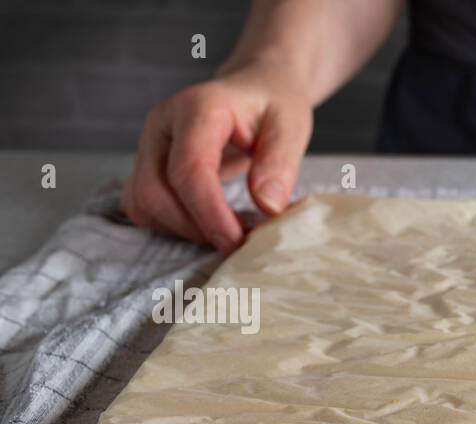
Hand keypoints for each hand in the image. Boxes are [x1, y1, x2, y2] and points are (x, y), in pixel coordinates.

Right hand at [121, 66, 311, 252]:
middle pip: (155, 191)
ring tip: (227, 230)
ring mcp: (149, 143)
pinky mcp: (147, 162)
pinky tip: (207, 224)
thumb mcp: (291, 125)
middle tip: (238, 240)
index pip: (189, 170)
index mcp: (197, 108)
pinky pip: (142, 205)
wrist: (255, 88)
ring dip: (183, 230)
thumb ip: (280, 163)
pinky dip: (171, 225)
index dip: (211, 214)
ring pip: (143, 202)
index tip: (239, 242)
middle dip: (195, 227)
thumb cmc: (273, 104)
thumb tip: (267, 207)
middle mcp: (162, 123)